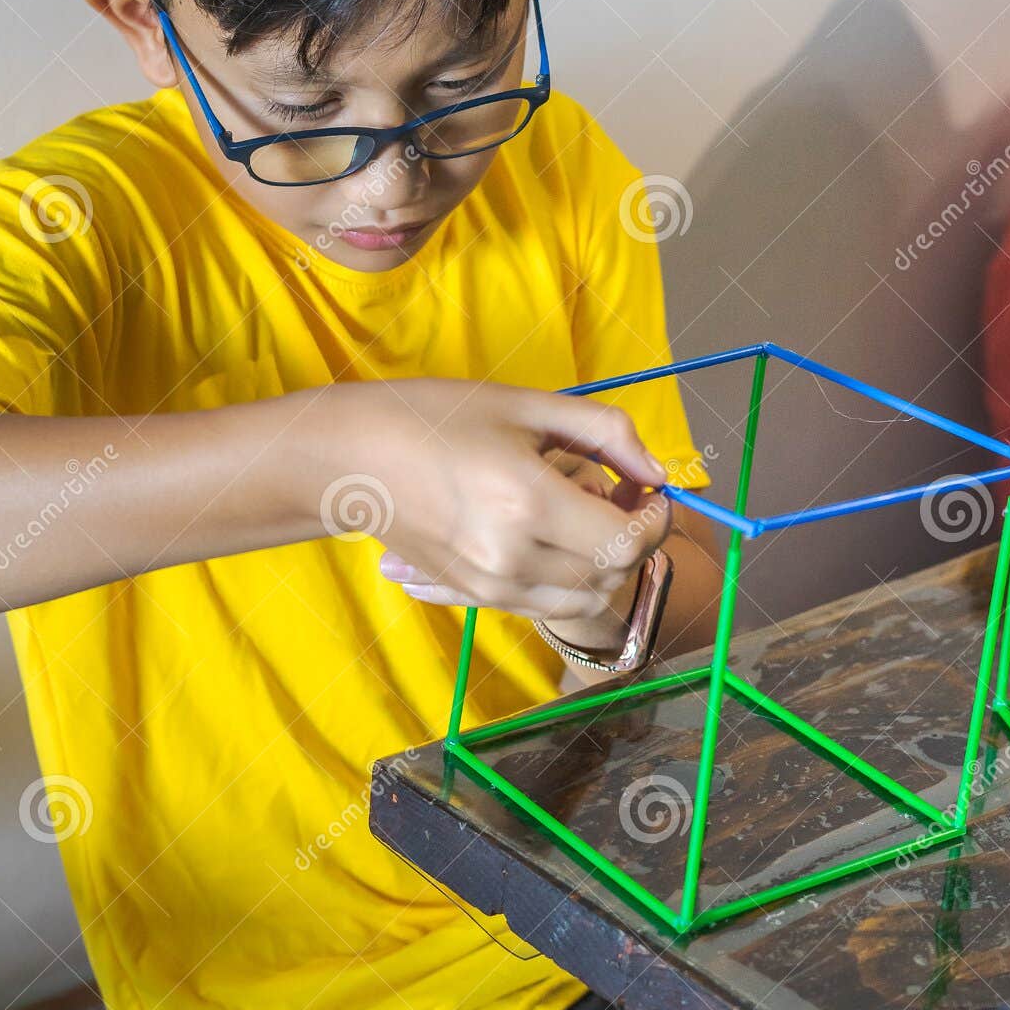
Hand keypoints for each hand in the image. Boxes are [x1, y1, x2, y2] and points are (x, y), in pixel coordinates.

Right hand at [307, 376, 670, 621]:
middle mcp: (511, 556)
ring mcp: (490, 586)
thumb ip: (606, 431)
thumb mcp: (527, 404)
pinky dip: (569, 578)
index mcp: (527, 502)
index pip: (627, 540)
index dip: (657, 518)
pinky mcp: (474, 598)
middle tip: (621, 493)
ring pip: (585, 600)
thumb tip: (657, 471)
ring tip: (585, 516)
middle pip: (612, 573)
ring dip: (605, 564)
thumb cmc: (435, 417)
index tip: (650, 488)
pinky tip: (551, 535)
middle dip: (635, 536)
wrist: (352, 459)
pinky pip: (547, 604)